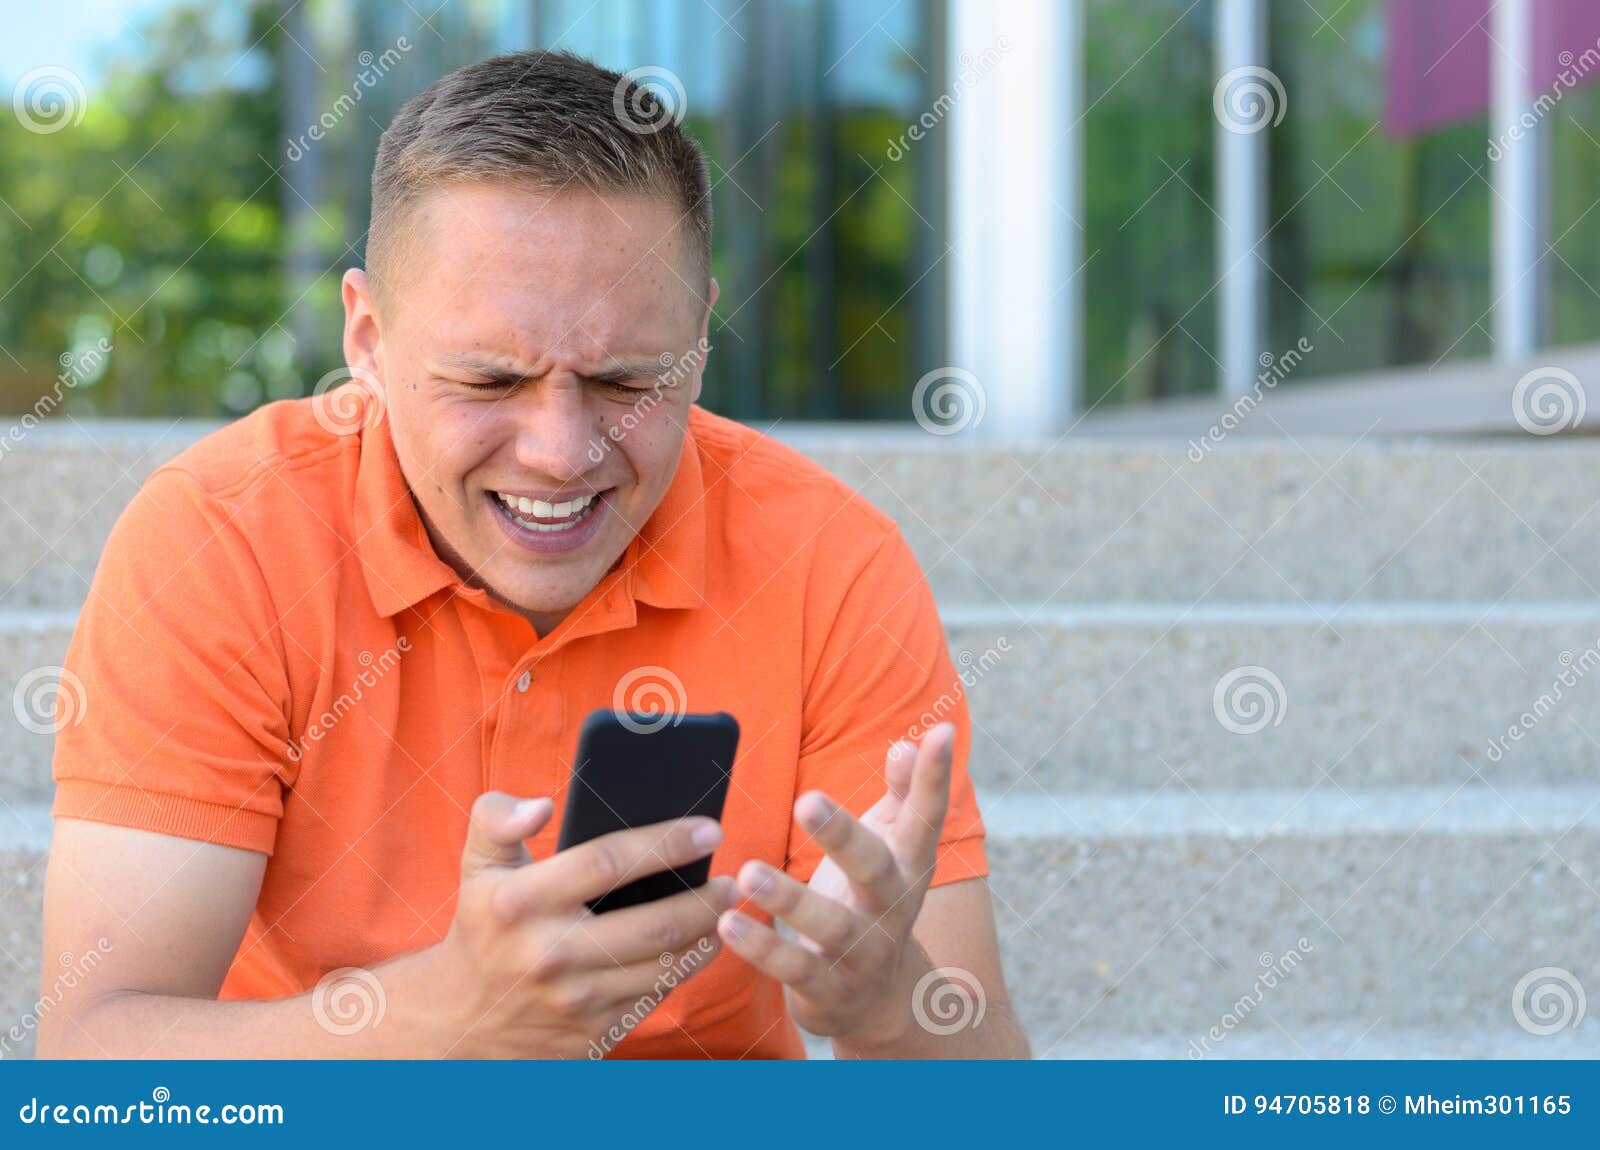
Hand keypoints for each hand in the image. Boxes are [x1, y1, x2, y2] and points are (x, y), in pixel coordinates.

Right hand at [431, 792, 735, 1057]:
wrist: (459, 1019)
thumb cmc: (484, 924)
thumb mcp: (477, 864)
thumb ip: (498, 818)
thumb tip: (541, 805)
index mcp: (522, 902)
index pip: (610, 860)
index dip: (668, 842)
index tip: (711, 830)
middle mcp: (548, 954)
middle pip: (655, 923)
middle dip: (707, 900)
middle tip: (732, 883)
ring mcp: (572, 1002)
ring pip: (664, 967)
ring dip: (706, 939)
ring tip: (723, 914)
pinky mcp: (590, 1036)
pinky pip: (653, 998)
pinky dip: (679, 972)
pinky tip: (692, 949)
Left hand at [716, 723, 954, 1043]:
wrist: (885, 1004)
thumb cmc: (876, 902)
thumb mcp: (895, 850)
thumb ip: (903, 796)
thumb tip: (906, 743)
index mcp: (908, 866)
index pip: (926, 816)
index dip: (934, 776)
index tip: (939, 731)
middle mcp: (892, 909)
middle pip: (875, 869)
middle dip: (843, 835)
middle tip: (806, 799)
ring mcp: (863, 954)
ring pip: (831, 927)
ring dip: (790, 900)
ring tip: (749, 872)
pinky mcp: (829, 991)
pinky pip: (795, 970)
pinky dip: (762, 949)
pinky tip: (727, 922)